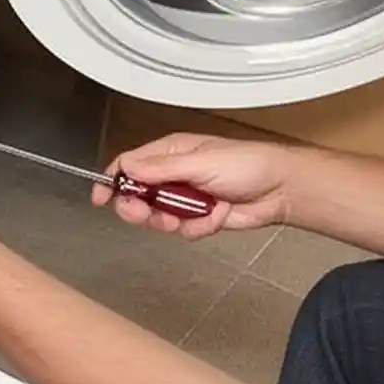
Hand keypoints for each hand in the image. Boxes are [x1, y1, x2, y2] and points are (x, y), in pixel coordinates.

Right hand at [90, 134, 295, 239]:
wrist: (281, 190)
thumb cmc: (247, 164)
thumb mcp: (200, 162)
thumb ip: (160, 168)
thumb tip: (126, 167)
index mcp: (169, 153)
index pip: (129, 165)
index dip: (113, 181)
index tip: (102, 198)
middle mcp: (173, 175)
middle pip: (137, 195)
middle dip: (141, 208)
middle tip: (148, 214)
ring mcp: (186, 198)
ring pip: (158, 216)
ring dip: (171, 221)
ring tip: (192, 215)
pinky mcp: (199, 218)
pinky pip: (183, 230)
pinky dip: (197, 228)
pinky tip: (215, 217)